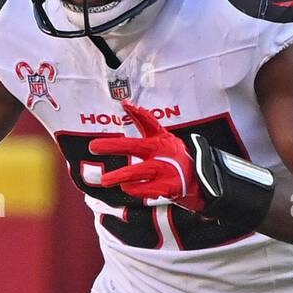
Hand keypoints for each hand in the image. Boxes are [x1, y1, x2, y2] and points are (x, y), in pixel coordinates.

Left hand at [88, 101, 205, 212]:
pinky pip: (144, 189)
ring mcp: (166, 170)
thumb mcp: (164, 139)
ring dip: (120, 176)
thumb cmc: (174, 158)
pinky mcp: (167, 187)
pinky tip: (126, 188)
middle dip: (115, 146)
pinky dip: (133, 189)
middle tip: (93, 147)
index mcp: (162, 139)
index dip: (138, 113)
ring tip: (104, 180)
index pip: (150, 123)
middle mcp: (163, 152)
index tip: (125, 104)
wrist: (199, 182)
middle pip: (136, 147)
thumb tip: (126, 103)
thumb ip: (146, 124)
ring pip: (138, 172)